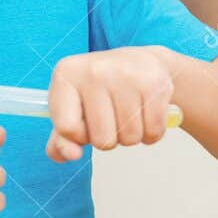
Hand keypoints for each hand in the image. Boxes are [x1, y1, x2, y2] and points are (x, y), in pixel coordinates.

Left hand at [47, 46, 175, 161]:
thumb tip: (71, 155)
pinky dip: (152, 133)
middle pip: (102, 139)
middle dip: (110, 139)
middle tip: (113, 116)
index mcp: (66, 74)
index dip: (80, 136)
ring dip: (132, 136)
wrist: (141, 62)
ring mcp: (126, 75)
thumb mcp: (74, 109)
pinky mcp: (154, 84)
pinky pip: (154, 131)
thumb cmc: (102, 90)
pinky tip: (146, 115)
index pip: (67, 128)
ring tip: (130, 113)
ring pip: (130, 138)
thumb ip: (63, 139)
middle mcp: (94, 71)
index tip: (87, 122)